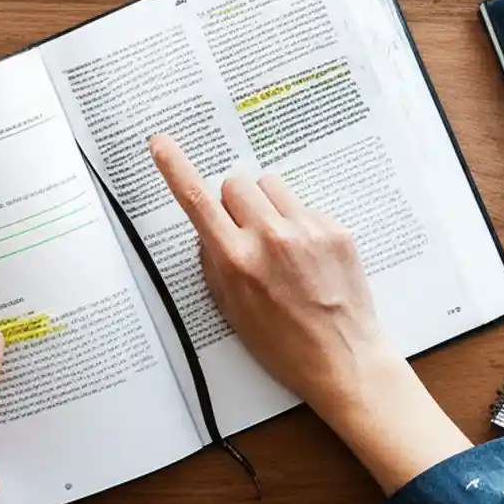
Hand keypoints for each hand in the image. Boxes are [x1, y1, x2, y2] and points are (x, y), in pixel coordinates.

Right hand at [149, 134, 469, 493]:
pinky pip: (304, 205)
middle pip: (235, 183)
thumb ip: (213, 261)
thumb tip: (208, 228)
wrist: (343, 360)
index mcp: (237, 260)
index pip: (196, 201)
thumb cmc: (282, 344)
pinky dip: (298, 223)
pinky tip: (306, 257)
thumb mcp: (230, 308)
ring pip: (270, 184)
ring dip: (265, 204)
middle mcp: (270, 238)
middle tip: (242, 232)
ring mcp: (307, 231)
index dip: (174, 167)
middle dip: (232, 202)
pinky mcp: (336, 230)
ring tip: (276, 242)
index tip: (160, 143)